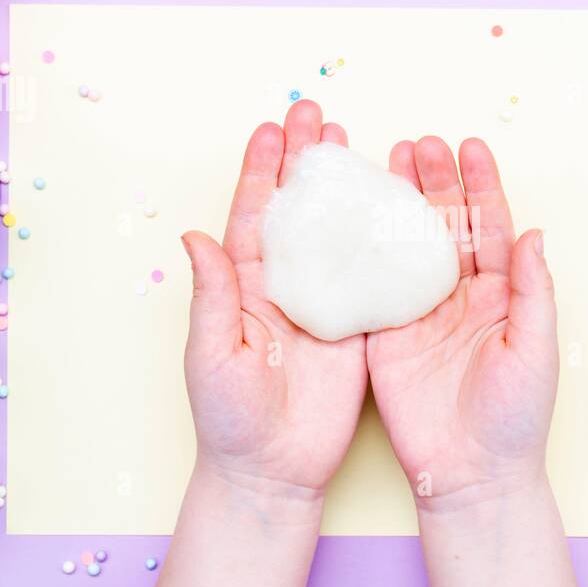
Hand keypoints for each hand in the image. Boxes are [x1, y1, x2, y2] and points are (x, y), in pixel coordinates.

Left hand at [181, 100, 366, 496]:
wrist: (273, 471)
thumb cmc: (229, 418)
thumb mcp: (212, 354)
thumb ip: (212, 295)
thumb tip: (195, 236)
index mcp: (245, 286)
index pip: (254, 214)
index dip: (263, 170)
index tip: (273, 128)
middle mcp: (285, 285)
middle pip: (297, 210)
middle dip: (304, 162)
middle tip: (317, 115)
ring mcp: (323, 303)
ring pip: (335, 233)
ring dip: (343, 189)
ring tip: (351, 144)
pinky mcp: (357, 328)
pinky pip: (371, 275)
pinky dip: (381, 239)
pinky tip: (393, 205)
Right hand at [366, 136, 557, 508]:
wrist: (470, 476)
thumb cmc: (515, 420)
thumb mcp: (534, 350)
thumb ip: (533, 291)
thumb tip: (533, 233)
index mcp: (502, 296)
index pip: (492, 227)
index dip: (481, 186)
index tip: (470, 146)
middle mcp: (461, 297)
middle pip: (447, 226)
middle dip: (434, 182)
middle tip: (419, 143)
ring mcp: (422, 314)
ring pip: (408, 247)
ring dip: (399, 205)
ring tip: (387, 160)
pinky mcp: (387, 337)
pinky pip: (375, 285)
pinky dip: (365, 251)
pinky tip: (353, 216)